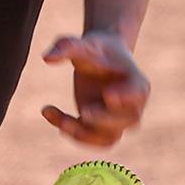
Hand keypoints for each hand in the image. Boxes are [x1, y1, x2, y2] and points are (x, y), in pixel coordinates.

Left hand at [41, 31, 149, 147]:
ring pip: (108, 138)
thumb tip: (46, 58)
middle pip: (126, 121)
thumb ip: (66, 47)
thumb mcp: (81, 44)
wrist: (98, 59)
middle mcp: (133, 106)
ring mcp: (118, 121)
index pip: (138, 93)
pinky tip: (48, 111)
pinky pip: (90, 140)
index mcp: (137, 82)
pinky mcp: (101, 130)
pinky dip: (70, 131)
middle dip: (104, 118)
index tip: (108, 95)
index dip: (127, 96)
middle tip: (84, 112)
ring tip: (57, 118)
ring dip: (83, 133)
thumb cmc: (94, 50)